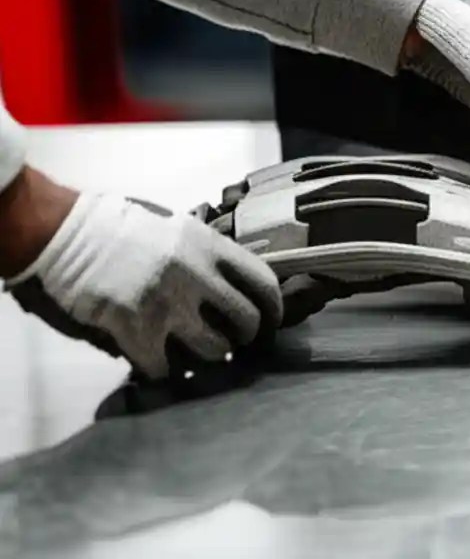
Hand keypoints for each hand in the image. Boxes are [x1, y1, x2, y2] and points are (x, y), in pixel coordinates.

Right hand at [2, 186, 282, 380]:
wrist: (66, 234)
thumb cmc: (122, 227)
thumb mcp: (179, 227)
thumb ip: (211, 254)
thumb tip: (240, 284)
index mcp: (209, 246)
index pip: (263, 282)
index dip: (275, 309)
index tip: (272, 321)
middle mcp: (195, 275)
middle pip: (247, 322)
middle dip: (248, 338)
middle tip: (238, 342)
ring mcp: (166, 304)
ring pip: (215, 350)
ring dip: (211, 357)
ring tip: (199, 352)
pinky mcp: (135, 330)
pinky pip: (166, 368)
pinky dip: (165, 371)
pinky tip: (160, 362)